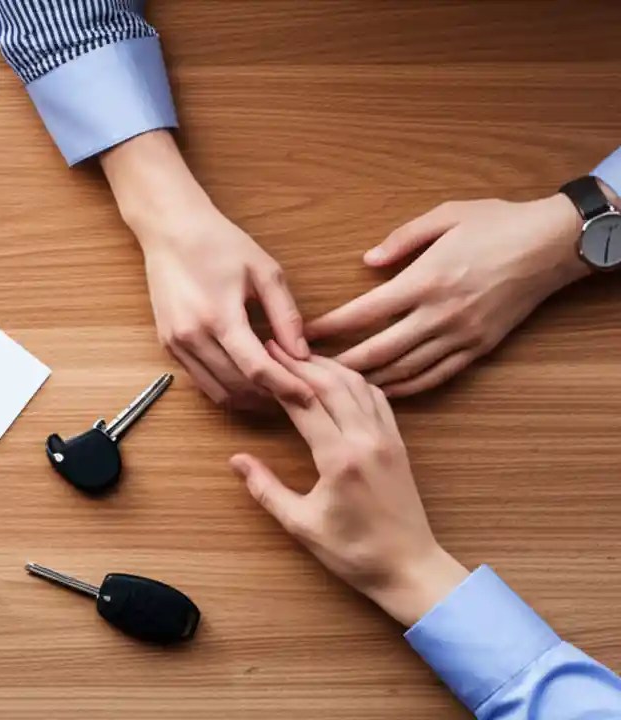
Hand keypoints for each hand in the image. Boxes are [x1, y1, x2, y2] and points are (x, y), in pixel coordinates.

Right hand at [101, 131, 311, 408]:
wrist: (169, 230)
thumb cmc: (218, 243)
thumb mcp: (264, 271)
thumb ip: (286, 315)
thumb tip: (303, 353)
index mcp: (219, 316)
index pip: (257, 369)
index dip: (287, 388)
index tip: (310, 396)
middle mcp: (192, 337)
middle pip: (238, 387)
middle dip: (271, 397)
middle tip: (298, 395)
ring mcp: (176, 345)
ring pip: (218, 392)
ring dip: (249, 399)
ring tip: (277, 391)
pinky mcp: (168, 346)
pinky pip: (202, 382)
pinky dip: (228, 388)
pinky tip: (249, 379)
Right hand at [230, 343, 468, 625]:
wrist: (410, 567)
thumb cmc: (354, 552)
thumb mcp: (300, 524)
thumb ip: (266, 488)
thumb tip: (237, 460)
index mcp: (339, 459)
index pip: (304, 402)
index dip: (280, 377)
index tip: (259, 359)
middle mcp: (366, 439)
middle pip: (330, 383)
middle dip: (300, 361)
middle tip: (273, 345)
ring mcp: (386, 438)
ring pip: (356, 384)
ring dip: (327, 365)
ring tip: (299, 355)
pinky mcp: (398, 442)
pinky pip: (377, 397)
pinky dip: (354, 379)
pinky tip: (337, 376)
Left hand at [307, 195, 588, 396]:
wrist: (552, 245)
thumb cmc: (497, 224)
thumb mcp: (445, 216)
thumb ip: (401, 239)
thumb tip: (367, 260)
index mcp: (424, 281)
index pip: (363, 313)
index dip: (329, 329)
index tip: (303, 337)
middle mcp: (439, 315)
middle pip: (377, 351)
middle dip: (339, 366)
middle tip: (308, 374)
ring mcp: (460, 336)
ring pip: (404, 370)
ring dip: (368, 382)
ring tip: (337, 388)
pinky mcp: (479, 349)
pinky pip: (435, 376)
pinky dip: (406, 387)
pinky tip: (384, 390)